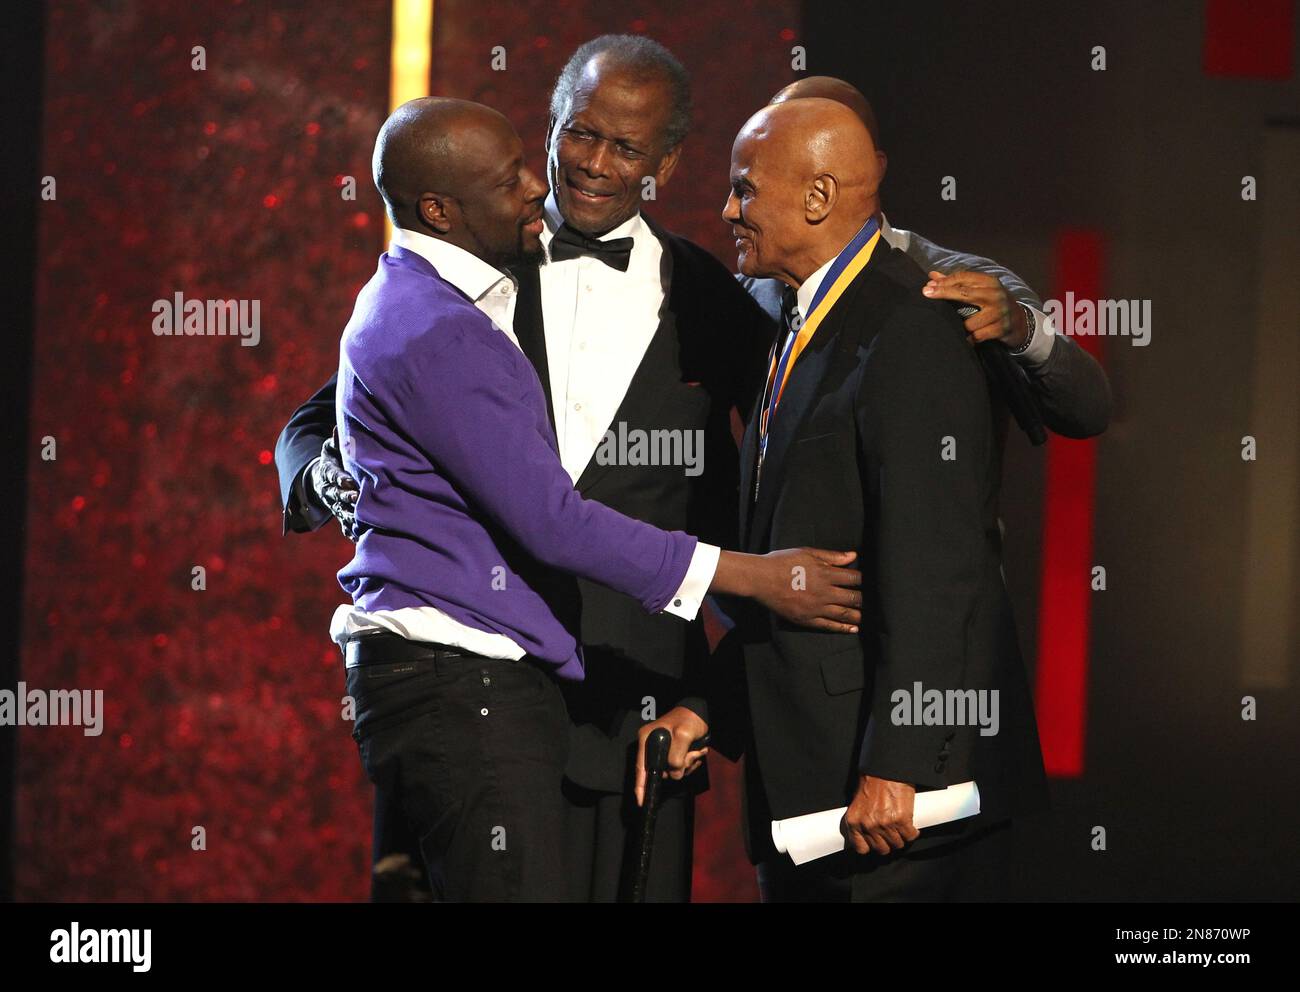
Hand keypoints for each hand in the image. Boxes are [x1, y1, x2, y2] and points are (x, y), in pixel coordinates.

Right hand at [310, 428, 359, 540]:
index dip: (340, 478)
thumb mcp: (332, 449)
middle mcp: (329, 490)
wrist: (322, 479)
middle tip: (357, 499)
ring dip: (350, 517)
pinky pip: (344, 525)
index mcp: (327, 472)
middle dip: (346, 497)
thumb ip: (337, 441)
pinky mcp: (340, 515)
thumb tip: (337, 428)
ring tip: (361, 522)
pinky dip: (351, 532)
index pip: (333, 474)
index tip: (350, 481)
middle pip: (337, 495)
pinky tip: (359, 538)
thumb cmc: (334, 460)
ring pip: (341, 512)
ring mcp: (334, 504)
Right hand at [634, 706, 709, 806]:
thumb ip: (677, 755)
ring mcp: (662, 751)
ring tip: (697, 751)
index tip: (641, 801)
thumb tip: (674, 773)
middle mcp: (652, 747)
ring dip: (688, 765)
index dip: (640, 786)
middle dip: (678, 768)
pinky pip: (680, 768)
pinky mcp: (673, 754)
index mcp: (647, 739)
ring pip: (673, 771)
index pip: (641, 767)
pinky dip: (690, 763)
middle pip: (661, 771)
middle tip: (692, 756)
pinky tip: (697, 752)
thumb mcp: (683, 734)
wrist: (699, 713)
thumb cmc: (688, 719)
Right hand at [747, 548, 861, 632]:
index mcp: (826, 574)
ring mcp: (816, 608)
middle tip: (863, 599)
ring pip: (844, 614)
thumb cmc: (782, 562)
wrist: (760, 579)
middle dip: (861, 598)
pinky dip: (843, 628)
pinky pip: (829, 625)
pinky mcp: (807, 619)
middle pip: (853, 598)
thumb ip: (831, 556)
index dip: (860, 579)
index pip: (854, 578)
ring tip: (862, 616)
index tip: (860, 580)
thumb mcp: (807, 553)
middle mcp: (824, 592)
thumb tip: (853, 556)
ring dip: (857, 615)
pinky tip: (853, 629)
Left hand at [842, 775, 918, 854]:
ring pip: (897, 844)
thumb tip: (867, 833)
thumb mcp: (859, 802)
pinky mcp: (902, 820)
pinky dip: (913, 832)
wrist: (886, 769)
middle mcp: (869, 825)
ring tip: (901, 827)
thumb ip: (862, 819)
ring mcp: (885, 824)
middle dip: (888, 842)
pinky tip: (910, 825)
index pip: (861, 848)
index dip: (871, 846)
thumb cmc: (873, 781)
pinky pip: (910, 836)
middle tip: (891, 833)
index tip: (876, 842)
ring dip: (901, 837)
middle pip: (882, 849)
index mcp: (855, 821)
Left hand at [922, 269, 1029, 348]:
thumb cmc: (993, 304)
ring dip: (961, 327)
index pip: (963, 277)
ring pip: (969, 321)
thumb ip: (956, 283)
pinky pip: (977, 336)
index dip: (944, 282)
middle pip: (964, 293)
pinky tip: (968, 338)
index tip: (928, 287)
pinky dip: (970, 339)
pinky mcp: (1001, 329)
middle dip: (943, 294)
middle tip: (926, 294)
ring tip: (959, 327)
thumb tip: (932, 275)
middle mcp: (995, 295)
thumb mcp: (980, 290)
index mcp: (990, 282)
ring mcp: (999, 312)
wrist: (1021, 322)